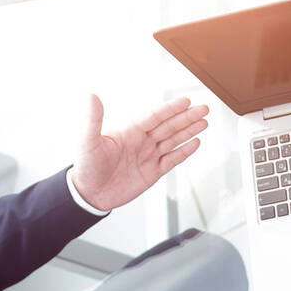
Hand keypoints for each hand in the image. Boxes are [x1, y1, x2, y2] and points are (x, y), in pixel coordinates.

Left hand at [70, 94, 208, 211]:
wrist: (90, 194)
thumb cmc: (86, 167)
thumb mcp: (88, 141)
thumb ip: (92, 119)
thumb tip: (91, 96)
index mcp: (129, 132)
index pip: (154, 116)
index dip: (170, 109)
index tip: (185, 101)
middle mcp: (141, 142)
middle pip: (169, 126)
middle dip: (187, 118)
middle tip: (203, 108)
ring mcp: (148, 156)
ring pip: (174, 141)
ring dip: (189, 131)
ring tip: (204, 122)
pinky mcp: (153, 172)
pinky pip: (172, 160)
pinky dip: (184, 152)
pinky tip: (195, 143)